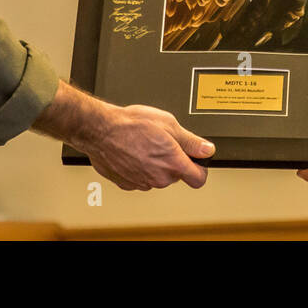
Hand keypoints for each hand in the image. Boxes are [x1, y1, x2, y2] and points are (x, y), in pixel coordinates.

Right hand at [80, 103, 215, 190]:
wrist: (100, 129)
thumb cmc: (131, 124)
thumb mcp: (169, 124)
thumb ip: (191, 141)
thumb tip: (207, 149)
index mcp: (173, 164)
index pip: (199, 179)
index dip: (200, 168)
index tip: (196, 160)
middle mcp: (159, 178)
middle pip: (176, 175)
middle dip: (174, 161)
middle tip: (163, 141)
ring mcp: (142, 183)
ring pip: (158, 177)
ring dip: (156, 164)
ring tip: (145, 144)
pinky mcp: (127, 184)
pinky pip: (141, 178)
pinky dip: (140, 168)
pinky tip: (133, 152)